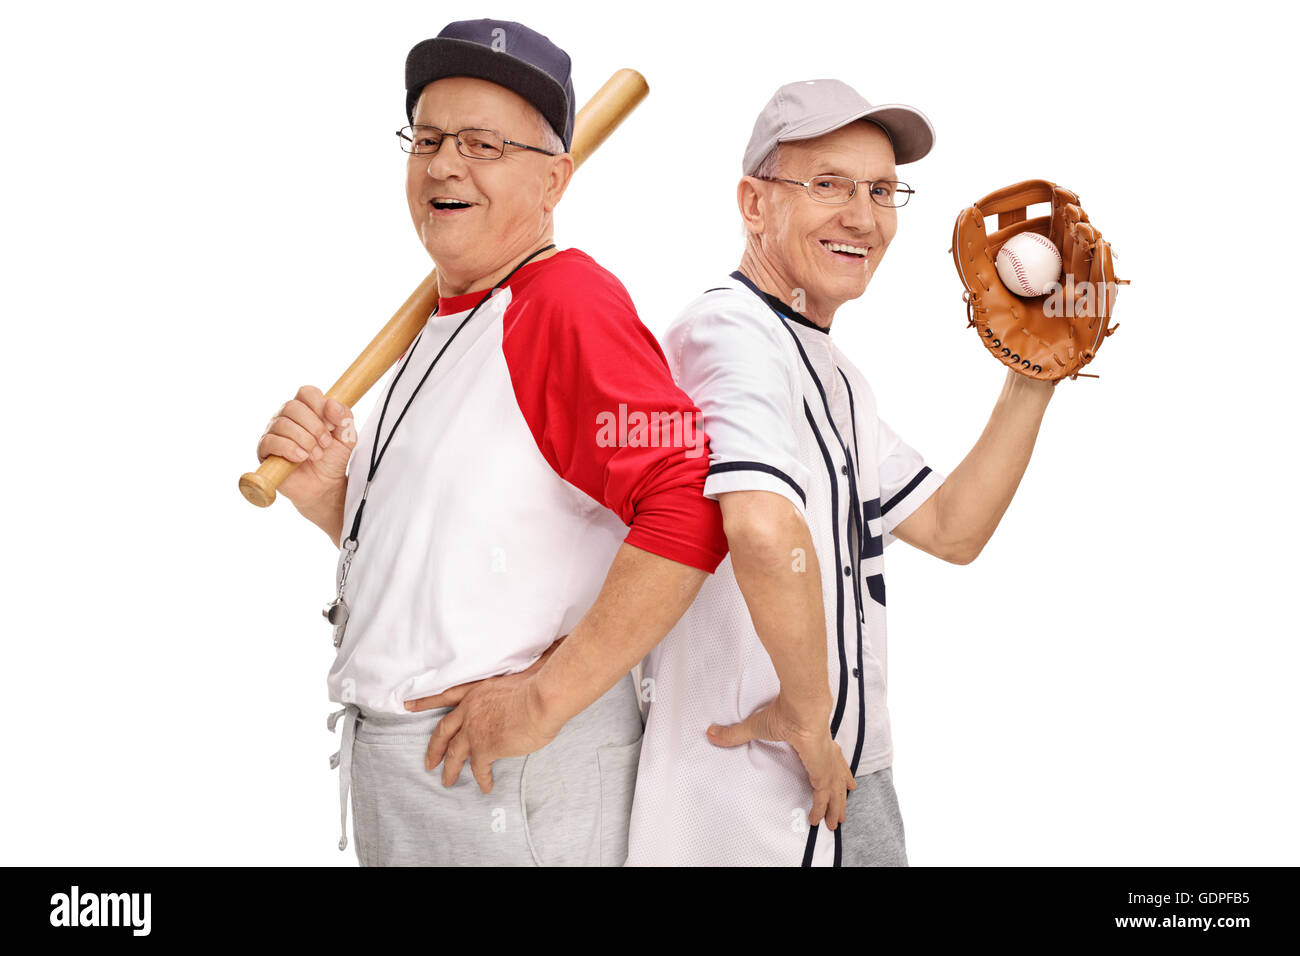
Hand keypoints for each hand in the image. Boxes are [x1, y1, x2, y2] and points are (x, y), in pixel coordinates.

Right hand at [256, 385, 356, 509]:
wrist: (325, 485)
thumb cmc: (333, 458)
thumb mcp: (347, 437)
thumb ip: (344, 417)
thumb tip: (331, 403)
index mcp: (306, 409)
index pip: (307, 392)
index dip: (320, 406)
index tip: (332, 425)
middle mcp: (287, 417)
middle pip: (293, 406)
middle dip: (314, 426)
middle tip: (325, 443)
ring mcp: (274, 432)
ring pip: (282, 424)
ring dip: (305, 440)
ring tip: (316, 454)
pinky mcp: (265, 450)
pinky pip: (270, 441)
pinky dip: (289, 448)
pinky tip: (301, 457)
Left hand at [403, 637, 565, 792]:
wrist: (542, 698)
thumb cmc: (541, 680)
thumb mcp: (524, 669)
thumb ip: (527, 668)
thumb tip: (549, 649)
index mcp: (477, 691)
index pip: (445, 695)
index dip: (425, 701)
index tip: (408, 705)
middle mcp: (470, 710)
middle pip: (444, 730)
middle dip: (434, 747)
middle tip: (428, 761)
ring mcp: (474, 730)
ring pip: (454, 753)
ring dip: (450, 769)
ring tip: (448, 780)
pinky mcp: (485, 747)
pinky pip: (478, 768)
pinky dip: (481, 779)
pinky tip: (485, 786)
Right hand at [707, 693, 856, 828]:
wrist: (802, 707)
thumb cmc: (785, 711)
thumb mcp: (758, 726)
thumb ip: (735, 733)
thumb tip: (711, 732)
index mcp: (816, 742)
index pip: (829, 758)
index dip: (833, 770)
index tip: (840, 779)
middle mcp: (826, 753)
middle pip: (837, 778)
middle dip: (840, 795)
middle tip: (841, 812)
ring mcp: (827, 763)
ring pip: (835, 790)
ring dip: (836, 806)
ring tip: (836, 822)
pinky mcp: (821, 771)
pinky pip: (823, 795)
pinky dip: (821, 808)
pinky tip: (817, 819)